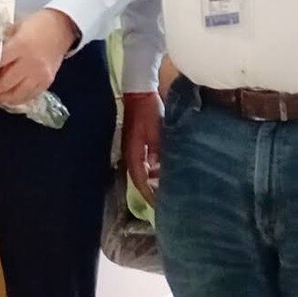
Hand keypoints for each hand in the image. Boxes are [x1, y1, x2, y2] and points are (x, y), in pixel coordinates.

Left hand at [0, 9, 77, 106]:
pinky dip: (15, 99)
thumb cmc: (36, 24)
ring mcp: (40, 75)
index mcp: (21, 46)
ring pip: (16, 95)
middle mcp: (31, 64)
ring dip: (1, 97)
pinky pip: (28, 97)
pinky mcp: (47, 82)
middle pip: (5, 84)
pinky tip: (6, 95)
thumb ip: (1, 42)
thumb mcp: (15, 27)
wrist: (63, 27)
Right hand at [121, 91, 162, 205]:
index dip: (149, 194)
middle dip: (151, 189)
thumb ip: (158, 151)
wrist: (139, 91)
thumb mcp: (157, 131)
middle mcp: (130, 153)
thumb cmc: (148, 110)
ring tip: (166, 186)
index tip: (159, 205)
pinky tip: (163, 168)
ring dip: (152, 178)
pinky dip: (153, 168)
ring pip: (142, 170)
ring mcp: (132, 147)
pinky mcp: (136, 142)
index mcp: (134, 153)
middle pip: (140, 178)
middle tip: (165, 199)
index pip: (140, 180)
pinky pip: (144, 161)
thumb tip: (158, 168)